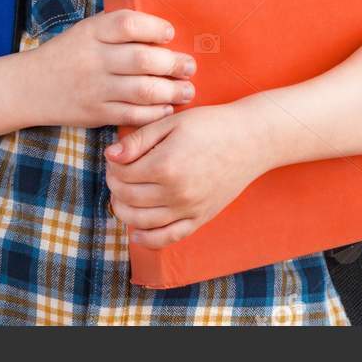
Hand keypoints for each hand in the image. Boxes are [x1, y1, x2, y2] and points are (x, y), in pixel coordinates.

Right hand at [27, 8, 196, 128]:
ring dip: (172, 91)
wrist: (30, 86)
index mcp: (91, 32)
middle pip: (142, 59)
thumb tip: (166, 32)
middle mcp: (93, 59)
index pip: (128, 24)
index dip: (155, 28)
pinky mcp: (96, 113)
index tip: (170, 34)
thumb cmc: (69, 54)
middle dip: (173, 64)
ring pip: (142, 90)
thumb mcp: (86, 31)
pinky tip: (167, 108)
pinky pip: (132, 115)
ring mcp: (95, 88)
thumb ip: (119, 29)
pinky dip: (155, 113)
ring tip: (187, 89)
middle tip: (189, 66)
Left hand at [103, 102, 267, 248]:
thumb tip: (110, 156)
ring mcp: (188, 209)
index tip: (115, 157)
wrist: (251, 140)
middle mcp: (175, 192)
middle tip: (117, 173)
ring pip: (141, 221)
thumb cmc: (211, 125)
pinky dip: (148, 239)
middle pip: (127, 197)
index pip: (121, 174)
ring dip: (124, 210)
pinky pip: (168, 238)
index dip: (111, 165)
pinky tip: (137, 232)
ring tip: (123, 196)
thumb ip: (138, 140)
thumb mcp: (171, 123)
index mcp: (165, 165)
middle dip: (114, 185)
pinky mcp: (200, 218)